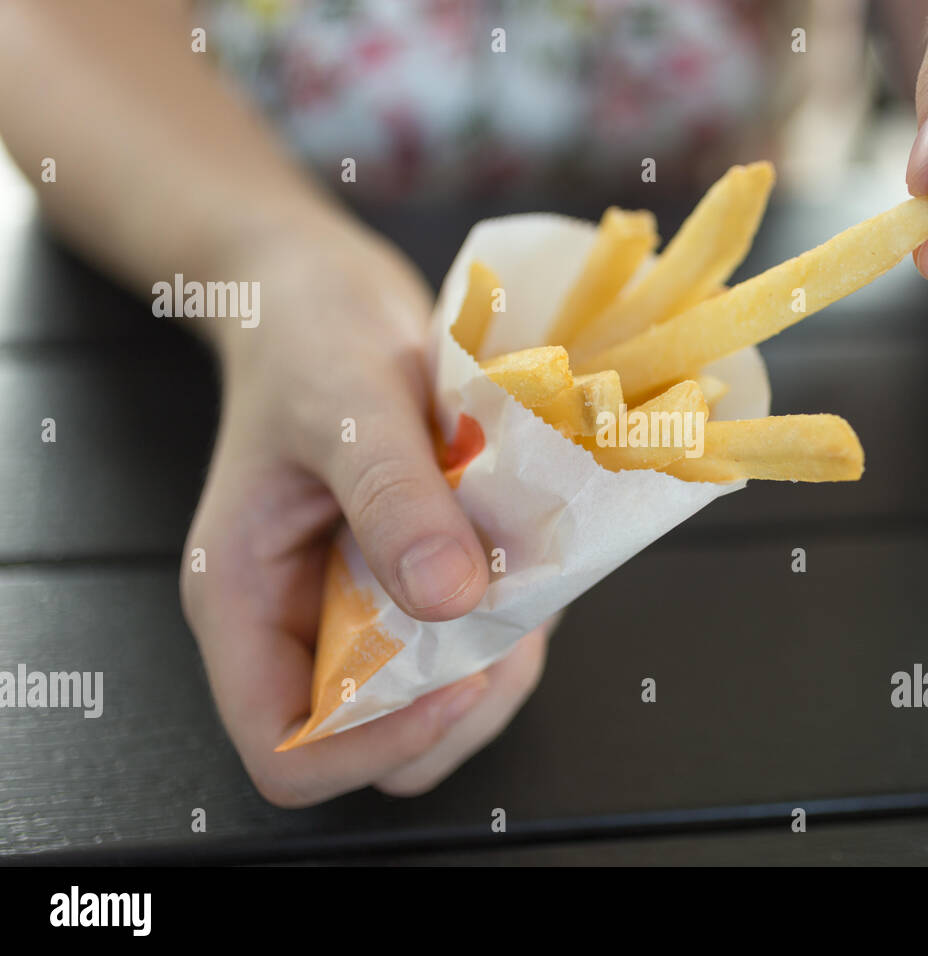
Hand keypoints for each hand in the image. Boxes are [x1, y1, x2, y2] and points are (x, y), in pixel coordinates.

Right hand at [180, 228, 549, 806]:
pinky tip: (531, 553)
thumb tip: (450, 600)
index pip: (285, 750)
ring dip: (502, 661)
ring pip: (439, 702)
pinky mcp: (415, 580)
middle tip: (512, 629)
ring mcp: (360, 605)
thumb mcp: (349, 406)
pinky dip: (520, 618)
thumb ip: (394, 499)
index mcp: (242, 601)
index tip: (455, 681)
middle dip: (457, 707)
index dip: (372, 746)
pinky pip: (476, 639)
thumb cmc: (310, 335)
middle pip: (376, 742)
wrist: (330, 293)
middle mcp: (298, 621)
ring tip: (528, 579)